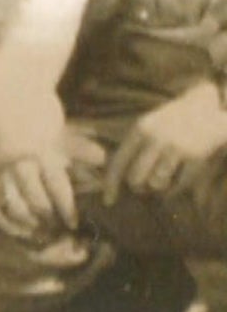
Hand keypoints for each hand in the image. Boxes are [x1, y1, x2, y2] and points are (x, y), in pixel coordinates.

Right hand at [0, 134, 104, 240]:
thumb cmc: (42, 143)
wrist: (6, 131)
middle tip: (59, 230)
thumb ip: (82, 150)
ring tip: (43, 234)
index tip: (73, 223)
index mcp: (41, 156)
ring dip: (30, 225)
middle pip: (35, 200)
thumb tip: (102, 157)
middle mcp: (20, 167)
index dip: (66, 207)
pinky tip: (22, 232)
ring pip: (14, 208)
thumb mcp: (62, 142)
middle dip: (49, 218)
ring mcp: (2, 177)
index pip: (56, 185)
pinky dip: (7, 225)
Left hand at [104, 82, 226, 204]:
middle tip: (142, 186)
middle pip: (135, 179)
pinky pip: (178, 186)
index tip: (107, 201)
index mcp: (139, 130)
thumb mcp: (146, 127)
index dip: (111, 183)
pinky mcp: (195, 157)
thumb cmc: (169, 123)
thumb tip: (116, 179)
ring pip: (156, 184)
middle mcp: (155, 138)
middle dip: (138, 187)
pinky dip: (175, 189)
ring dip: (158, 186)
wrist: (203, 110)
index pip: (118, 162)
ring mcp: (175, 147)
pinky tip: (177, 179)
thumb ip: (132, 148)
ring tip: (163, 176)